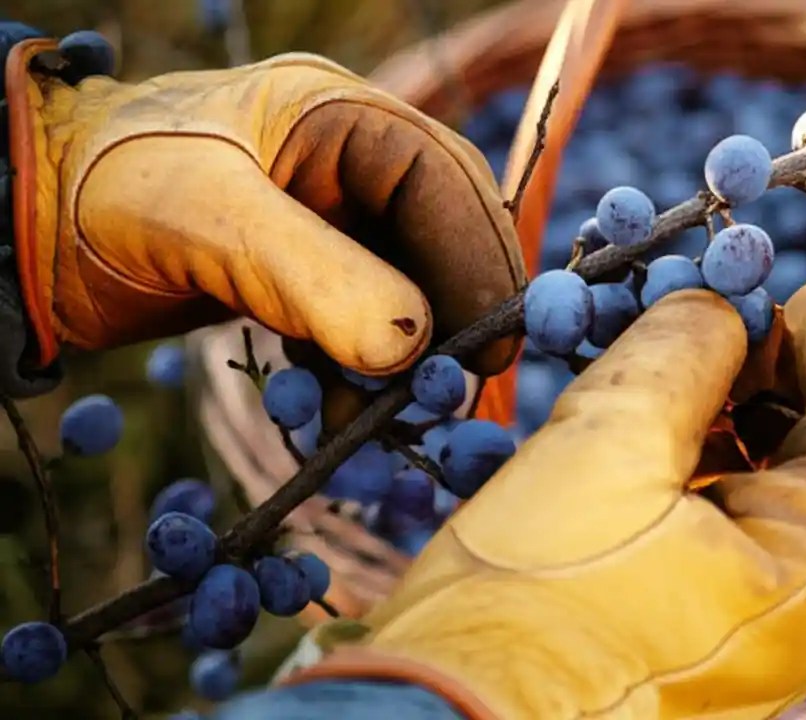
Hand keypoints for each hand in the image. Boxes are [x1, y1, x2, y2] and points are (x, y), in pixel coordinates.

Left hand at [6, 38, 523, 377]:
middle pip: (439, 239)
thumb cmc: (102, 191)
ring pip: (406, 289)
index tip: (490, 350)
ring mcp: (327, 221)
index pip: (443, 183)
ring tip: (388, 418)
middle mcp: (347, 164)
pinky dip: (359, 375)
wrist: (19, 226)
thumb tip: (413, 349)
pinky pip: (358, 323)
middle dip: (453, 317)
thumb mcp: (209, 221)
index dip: (477, 264)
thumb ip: (314, 277)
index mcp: (338, 116)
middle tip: (461, 392)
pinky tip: (341, 417)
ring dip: (405, 359)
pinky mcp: (301, 274)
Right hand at [283, 277, 805, 718]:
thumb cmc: (514, 612)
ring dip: (754, 416)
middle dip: (805, 373)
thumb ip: (679, 356)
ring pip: (785, 500)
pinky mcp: (690, 643)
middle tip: (751, 311)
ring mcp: (744, 641)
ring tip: (698, 355)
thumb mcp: (601, 448)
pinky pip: (733, 536)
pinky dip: (715, 466)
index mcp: (798, 575)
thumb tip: (719, 310)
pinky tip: (664, 425)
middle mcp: (794, 621)